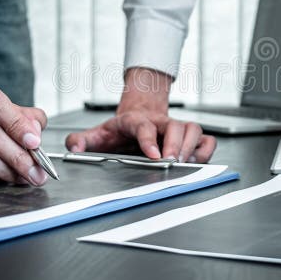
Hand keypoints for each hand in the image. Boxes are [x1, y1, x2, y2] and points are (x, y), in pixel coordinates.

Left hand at [65, 68, 216, 162]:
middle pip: (175, 126)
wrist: (138, 116)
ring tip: (184, 164)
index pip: (143, 125)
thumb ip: (80, 140)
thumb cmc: (120, 130)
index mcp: (135, 120)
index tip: (154, 156)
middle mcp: (159, 122)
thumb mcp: (97, 133)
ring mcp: (176, 128)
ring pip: (193, 130)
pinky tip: (196, 162)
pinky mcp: (188, 137)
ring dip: (191, 147)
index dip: (149, 140)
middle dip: (175, 145)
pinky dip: (205, 151)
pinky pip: (206, 141)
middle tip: (171, 163)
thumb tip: (74, 148)